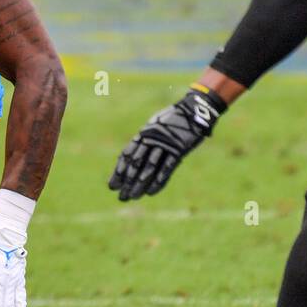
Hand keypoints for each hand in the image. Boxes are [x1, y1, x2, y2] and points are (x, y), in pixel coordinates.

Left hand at [109, 84, 226, 200]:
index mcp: (143, 134)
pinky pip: (167, 167)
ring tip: (133, 196)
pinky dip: (159, 181)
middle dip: (127, 181)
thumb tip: (132, 156)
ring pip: (149, 167)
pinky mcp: (179, 150)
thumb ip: (145, 140)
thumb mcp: (154, 126)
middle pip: (136, 164)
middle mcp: (151, 139)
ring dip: (140, 183)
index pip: (127, 155)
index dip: (119, 171)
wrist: (193, 110)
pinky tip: (151, 192)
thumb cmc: (172, 119)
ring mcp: (165, 144)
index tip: (112, 185)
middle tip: (121, 196)